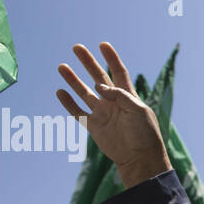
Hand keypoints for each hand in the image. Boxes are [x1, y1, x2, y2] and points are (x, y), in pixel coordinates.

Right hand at [56, 42, 170, 185]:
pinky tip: (60, 91)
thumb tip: (99, 86)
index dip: (111, 58)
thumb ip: (120, 95)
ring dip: (73, 80)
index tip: (103, 44)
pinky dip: (68, 103)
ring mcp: (102, 113)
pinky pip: (77, 112)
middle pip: (98, 77)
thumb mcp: (138, 110)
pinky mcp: (93, 126)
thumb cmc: (144, 134)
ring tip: (62, 66)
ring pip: (84, 92)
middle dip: (88, 62)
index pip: (118, 72)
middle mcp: (113, 102)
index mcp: (127, 96)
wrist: (139, 158)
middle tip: (77, 47)